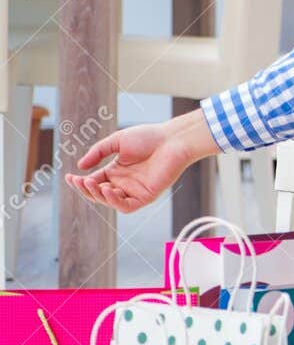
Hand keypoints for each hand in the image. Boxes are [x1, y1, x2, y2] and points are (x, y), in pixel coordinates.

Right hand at [66, 110, 220, 212]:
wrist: (172, 140)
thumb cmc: (148, 138)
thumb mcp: (116, 142)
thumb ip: (98, 153)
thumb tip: (80, 166)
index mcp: (116, 171)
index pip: (93, 182)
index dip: (80, 182)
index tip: (69, 177)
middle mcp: (124, 183)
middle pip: (99, 194)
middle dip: (86, 189)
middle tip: (79, 180)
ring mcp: (135, 191)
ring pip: (110, 202)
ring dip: (98, 195)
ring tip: (91, 183)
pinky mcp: (146, 196)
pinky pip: (127, 206)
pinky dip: (115, 202)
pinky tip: (107, 190)